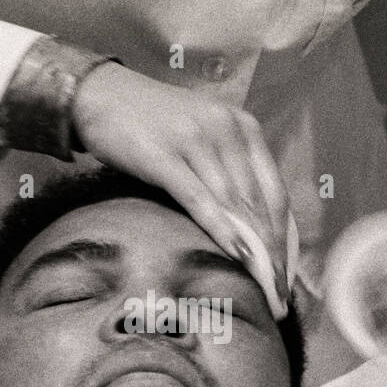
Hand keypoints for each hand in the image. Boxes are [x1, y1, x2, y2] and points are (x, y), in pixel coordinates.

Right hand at [72, 61, 294, 316]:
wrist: (100, 95)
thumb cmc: (152, 124)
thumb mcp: (202, 139)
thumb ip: (229, 171)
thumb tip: (251, 227)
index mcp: (243, 126)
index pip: (275, 190)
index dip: (285, 236)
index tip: (287, 273)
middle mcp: (226, 129)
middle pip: (259, 202)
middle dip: (272, 251)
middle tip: (279, 290)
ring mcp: (195, 141)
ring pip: (234, 204)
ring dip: (252, 248)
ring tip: (261, 285)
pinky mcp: (164, 156)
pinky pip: (199, 199)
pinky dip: (221, 229)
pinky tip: (236, 255)